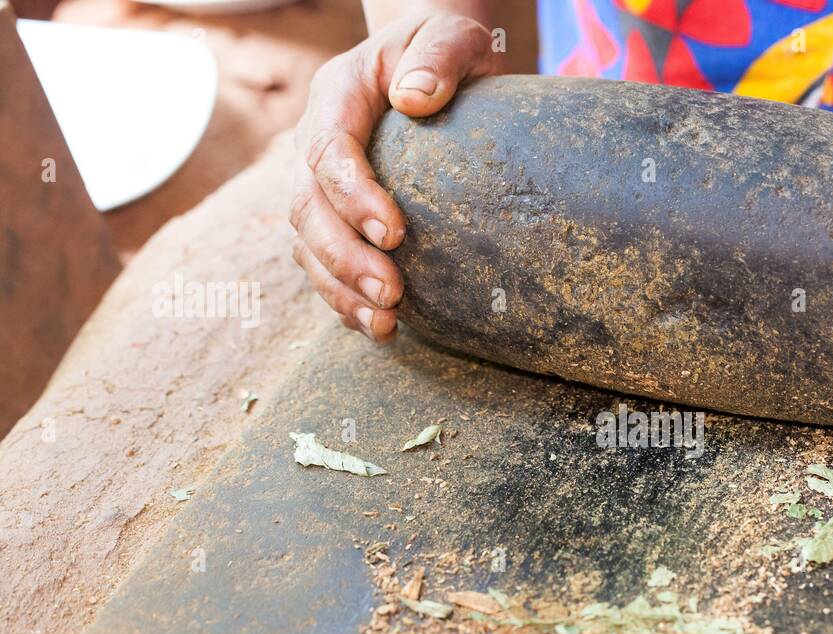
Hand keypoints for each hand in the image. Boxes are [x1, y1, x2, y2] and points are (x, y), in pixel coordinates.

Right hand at [290, 10, 494, 341]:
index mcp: (338, 95)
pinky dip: (344, 298)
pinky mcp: (334, 213)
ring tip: (386, 323)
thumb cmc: (444, 48)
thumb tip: (417, 97)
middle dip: (344, 257)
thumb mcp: (452, 33)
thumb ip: (438, 56)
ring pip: (306, 242)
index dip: (352, 195)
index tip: (395, 233)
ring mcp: (318, 181)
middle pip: (306, 206)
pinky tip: (379, 326)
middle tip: (392, 294)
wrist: (427, 61)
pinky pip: (323, 262)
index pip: (328, 149)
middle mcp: (315, 140)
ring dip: (340, 288)